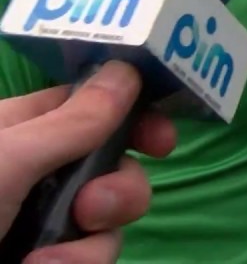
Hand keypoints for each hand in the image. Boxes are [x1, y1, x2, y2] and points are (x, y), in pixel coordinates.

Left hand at [0, 61, 176, 262]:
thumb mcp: (6, 159)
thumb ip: (73, 121)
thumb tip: (127, 71)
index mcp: (16, 132)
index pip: (92, 106)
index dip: (133, 116)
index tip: (161, 140)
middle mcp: (34, 175)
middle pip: (113, 167)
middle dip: (115, 192)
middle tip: (91, 209)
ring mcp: (38, 225)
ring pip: (107, 222)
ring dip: (86, 244)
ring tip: (44, 261)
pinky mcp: (47, 261)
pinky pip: (90, 259)